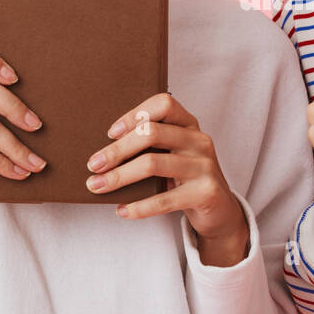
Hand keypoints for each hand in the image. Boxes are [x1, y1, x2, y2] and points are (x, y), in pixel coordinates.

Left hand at [85, 92, 248, 265]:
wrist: (220, 209)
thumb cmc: (186, 177)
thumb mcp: (175, 153)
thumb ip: (152, 144)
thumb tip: (103, 151)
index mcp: (190, 125)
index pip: (164, 103)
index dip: (135, 114)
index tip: (110, 133)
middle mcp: (199, 140)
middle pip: (151, 133)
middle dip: (117, 150)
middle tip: (93, 164)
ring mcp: (204, 166)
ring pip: (152, 164)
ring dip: (119, 177)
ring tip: (98, 186)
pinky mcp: (205, 193)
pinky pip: (164, 199)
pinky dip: (138, 206)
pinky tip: (122, 210)